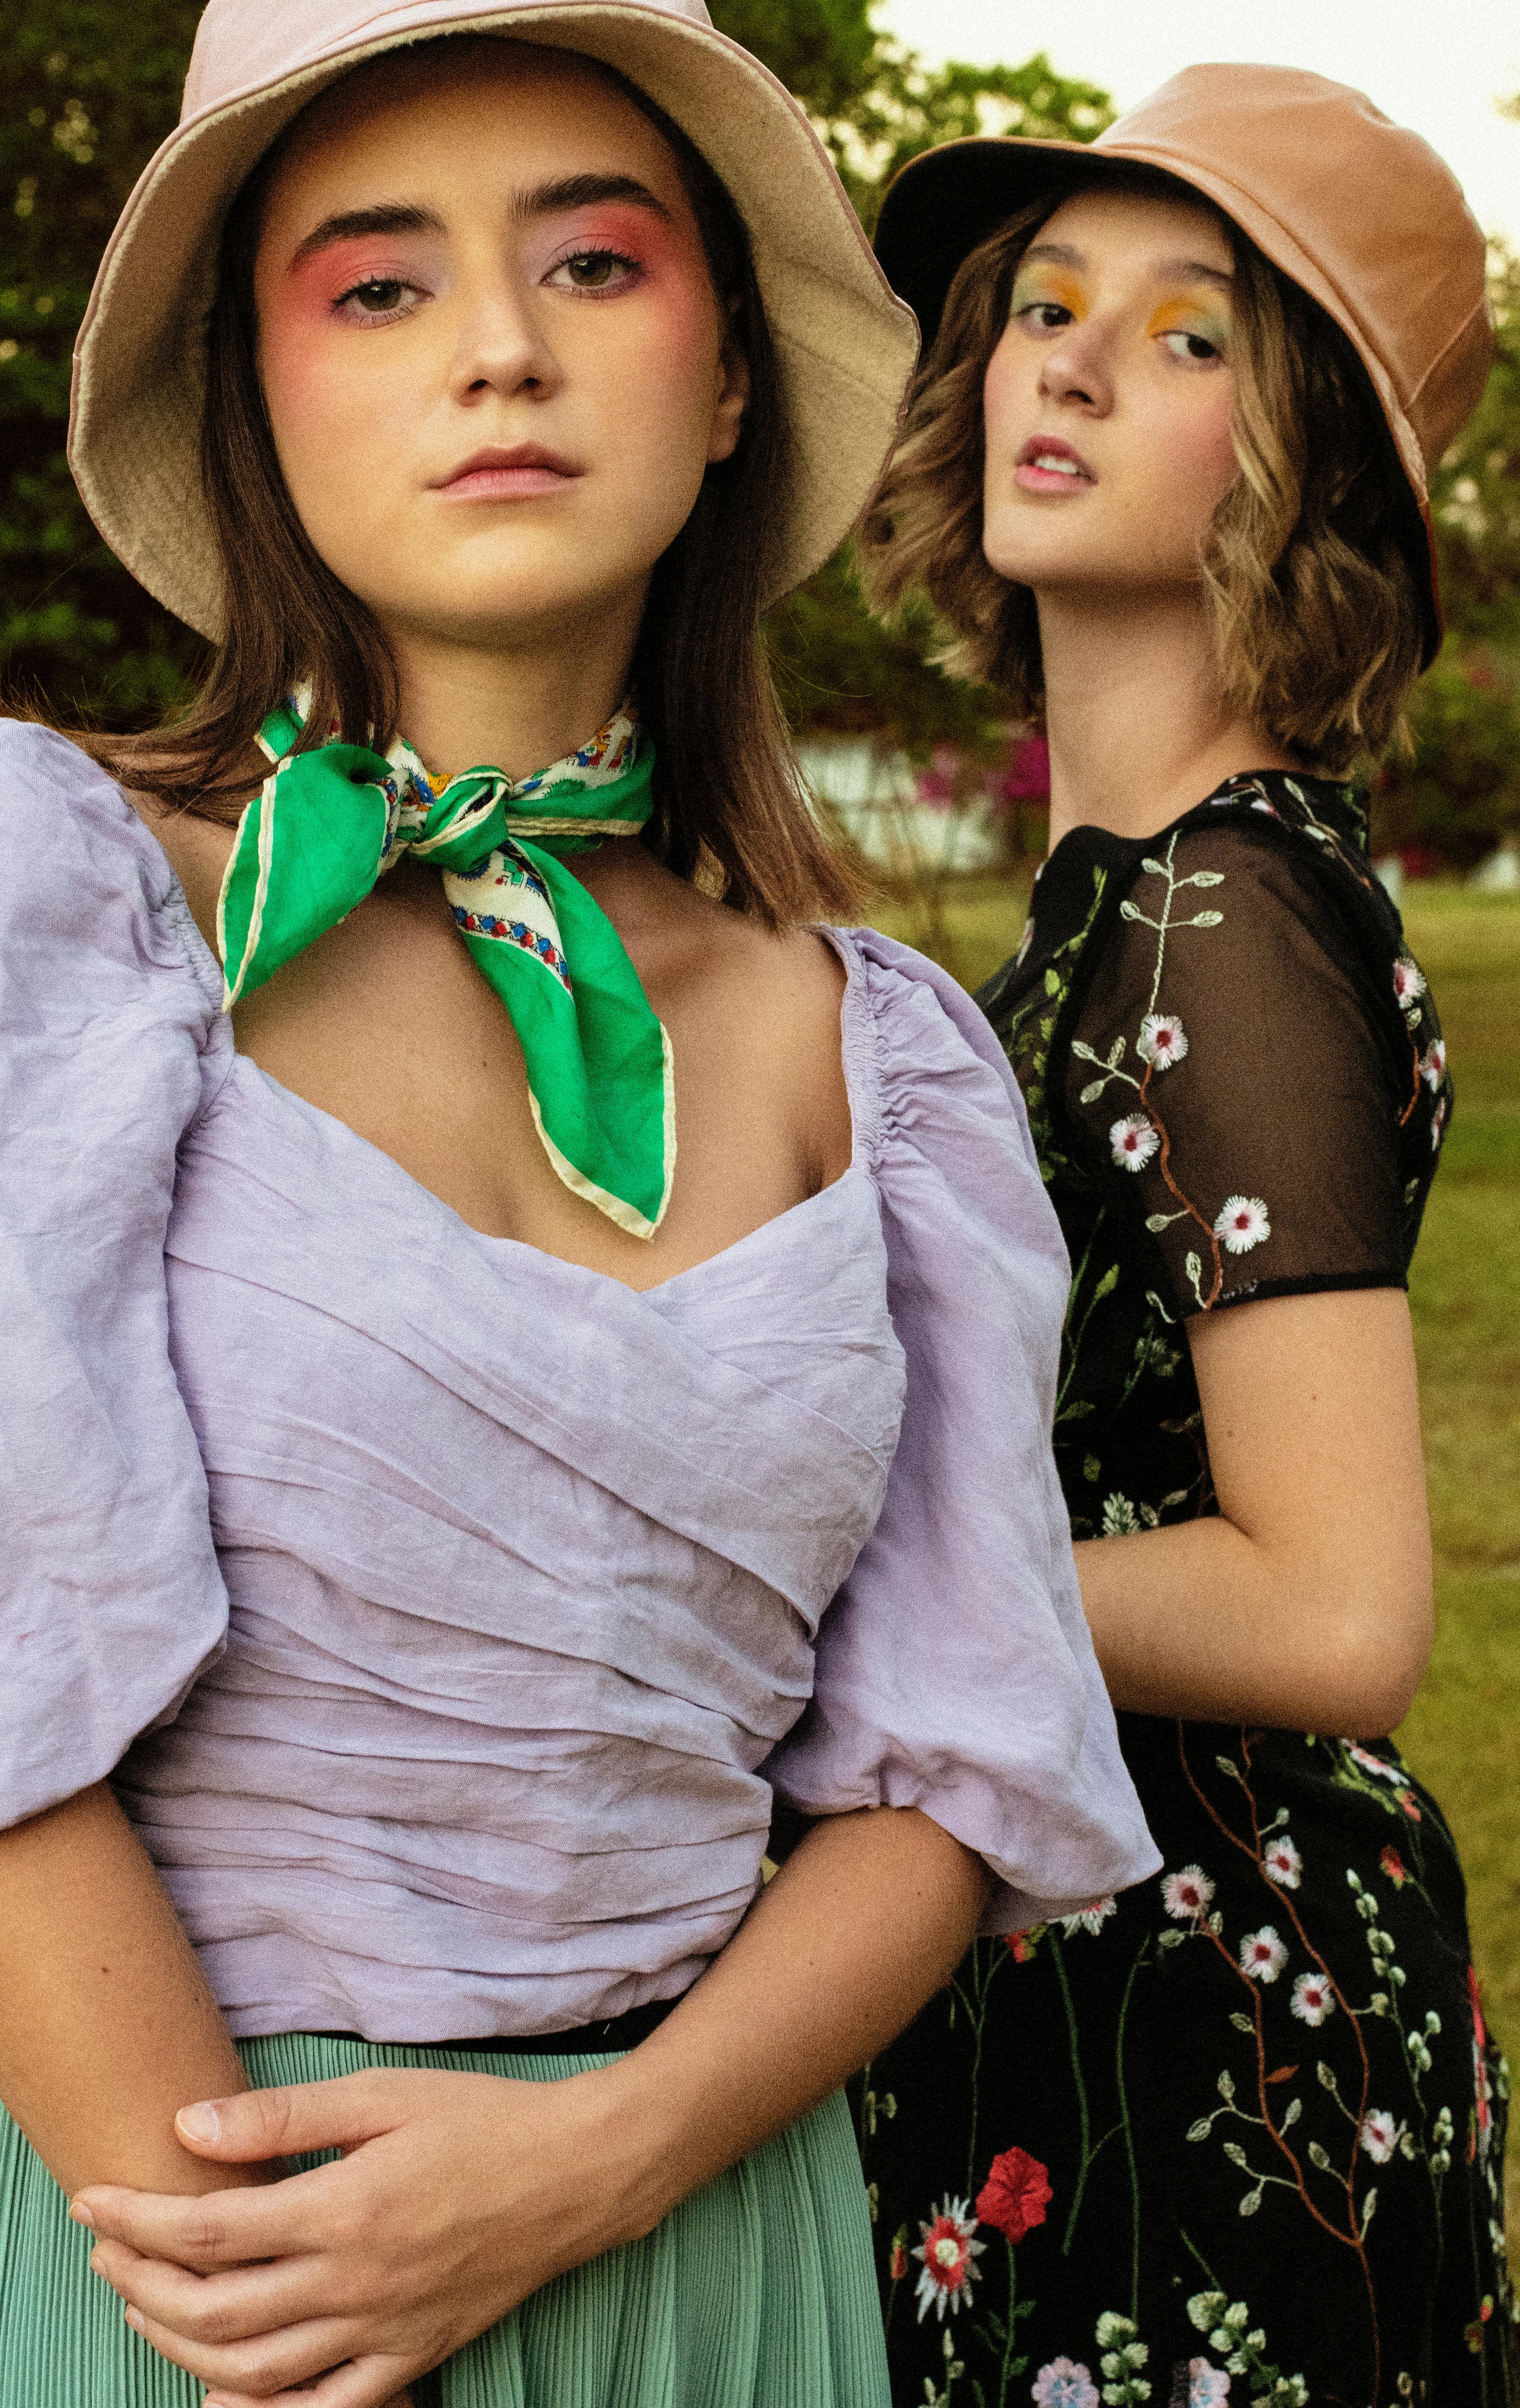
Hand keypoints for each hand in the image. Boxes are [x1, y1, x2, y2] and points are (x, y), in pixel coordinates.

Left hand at [72, 2063, 664, 2407]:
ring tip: (144, 2310)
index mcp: (345, 2208)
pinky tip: (224, 2398)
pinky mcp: (413, 2354)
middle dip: (141, 2286)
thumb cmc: (480, 2119)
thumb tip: (189, 2128)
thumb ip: (282, 2117)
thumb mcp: (381, 2095)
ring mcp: (385, 2329)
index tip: (95, 2202)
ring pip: (255, 2370)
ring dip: (182, 2347)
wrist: (576, 2173)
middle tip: (106, 2253)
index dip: (138, 2221)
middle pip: (216, 2309)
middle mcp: (357, 2281)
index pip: (209, 2232)